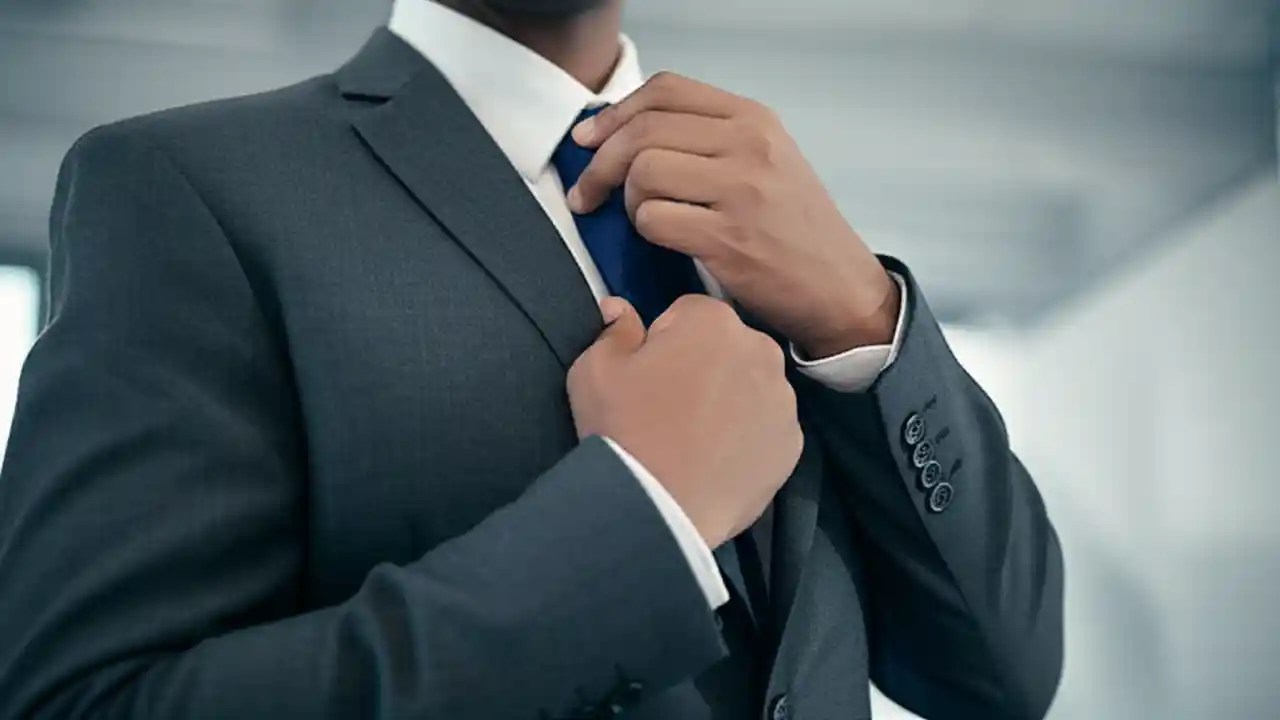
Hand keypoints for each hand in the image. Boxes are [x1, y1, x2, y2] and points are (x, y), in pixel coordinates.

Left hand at [567, 72, 899, 357]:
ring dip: (627, 200)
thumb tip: (623, 133)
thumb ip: (707, 140)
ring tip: (641, 220)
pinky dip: (643, 231)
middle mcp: (749, 145)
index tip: (589, 140)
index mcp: (754, 119)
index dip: (614, 114)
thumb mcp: (766, 161)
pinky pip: (654, 219)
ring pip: (643, 171)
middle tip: (588, 193)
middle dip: (601, 163)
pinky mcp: (729, 238)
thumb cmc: (794, 229)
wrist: (840, 287)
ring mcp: (741, 190)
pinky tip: (660, 241)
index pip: (665, 91)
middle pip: (644, 129)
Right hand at [567, 296, 802, 547]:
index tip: (648, 375)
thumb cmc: (623, 428)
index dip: (663, 341)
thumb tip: (619, 307)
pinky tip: (718, 462)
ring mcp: (783, 400)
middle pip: (727, 347)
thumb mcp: (594, 370)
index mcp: (713, 321)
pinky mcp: (792, 445)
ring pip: (752, 387)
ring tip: (696, 440)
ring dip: (730, 400)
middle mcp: (760, 350)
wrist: (658, 508)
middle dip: (704, 366)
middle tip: (672, 408)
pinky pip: (766, 429)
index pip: (687, 313)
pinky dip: (748, 439)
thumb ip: (613, 329)